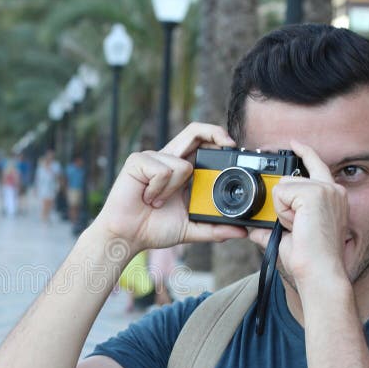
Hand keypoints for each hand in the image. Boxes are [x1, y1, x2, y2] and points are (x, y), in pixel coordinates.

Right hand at [93, 122, 248, 253]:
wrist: (127, 236)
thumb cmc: (153, 229)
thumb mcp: (190, 229)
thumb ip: (215, 229)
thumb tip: (242, 232)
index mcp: (181, 170)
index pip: (203, 143)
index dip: (220, 139)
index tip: (235, 149)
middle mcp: (168, 159)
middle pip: (195, 131)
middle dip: (215, 132)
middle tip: (229, 145)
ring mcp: (152, 158)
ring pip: (182, 164)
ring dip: (173, 191)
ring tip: (157, 202)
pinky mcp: (137, 161)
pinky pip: (163, 172)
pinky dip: (158, 191)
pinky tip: (147, 198)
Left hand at [249, 140, 348, 284]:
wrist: (319, 271)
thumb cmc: (308, 259)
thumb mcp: (287, 236)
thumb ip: (271, 225)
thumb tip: (251, 227)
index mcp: (332, 196)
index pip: (316, 164)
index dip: (302, 152)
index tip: (292, 143)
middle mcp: (333, 189)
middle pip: (288, 179)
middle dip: (282, 205)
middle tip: (296, 227)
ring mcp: (326, 190)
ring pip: (283, 186)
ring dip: (282, 210)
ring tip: (298, 227)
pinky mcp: (315, 194)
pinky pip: (281, 193)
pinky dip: (282, 211)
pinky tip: (297, 224)